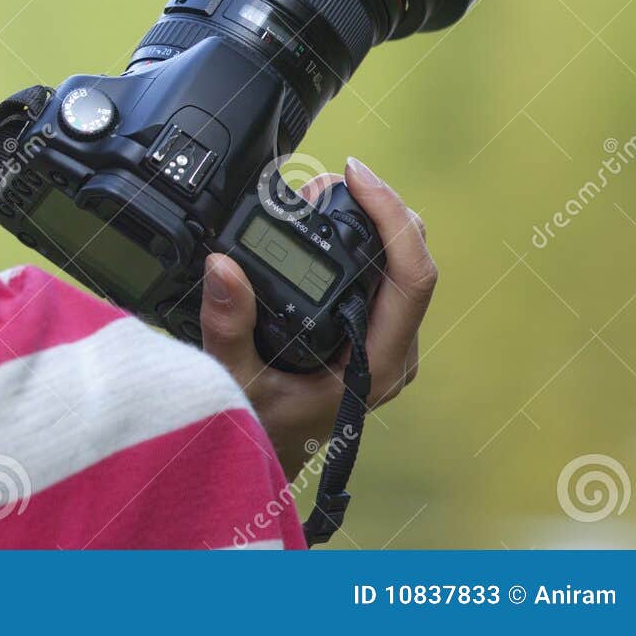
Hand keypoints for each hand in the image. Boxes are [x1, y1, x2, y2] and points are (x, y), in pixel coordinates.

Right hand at [199, 156, 438, 476]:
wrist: (265, 458)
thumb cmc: (258, 429)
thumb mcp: (234, 380)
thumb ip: (229, 327)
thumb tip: (223, 264)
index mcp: (376, 363)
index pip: (413, 276)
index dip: (390, 217)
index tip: (353, 177)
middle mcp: (391, 350)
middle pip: (412, 258)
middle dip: (374, 207)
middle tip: (323, 182)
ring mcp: (384, 342)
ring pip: (400, 263)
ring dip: (367, 220)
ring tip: (320, 194)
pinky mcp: (370, 333)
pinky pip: (382, 275)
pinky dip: (359, 240)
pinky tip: (326, 222)